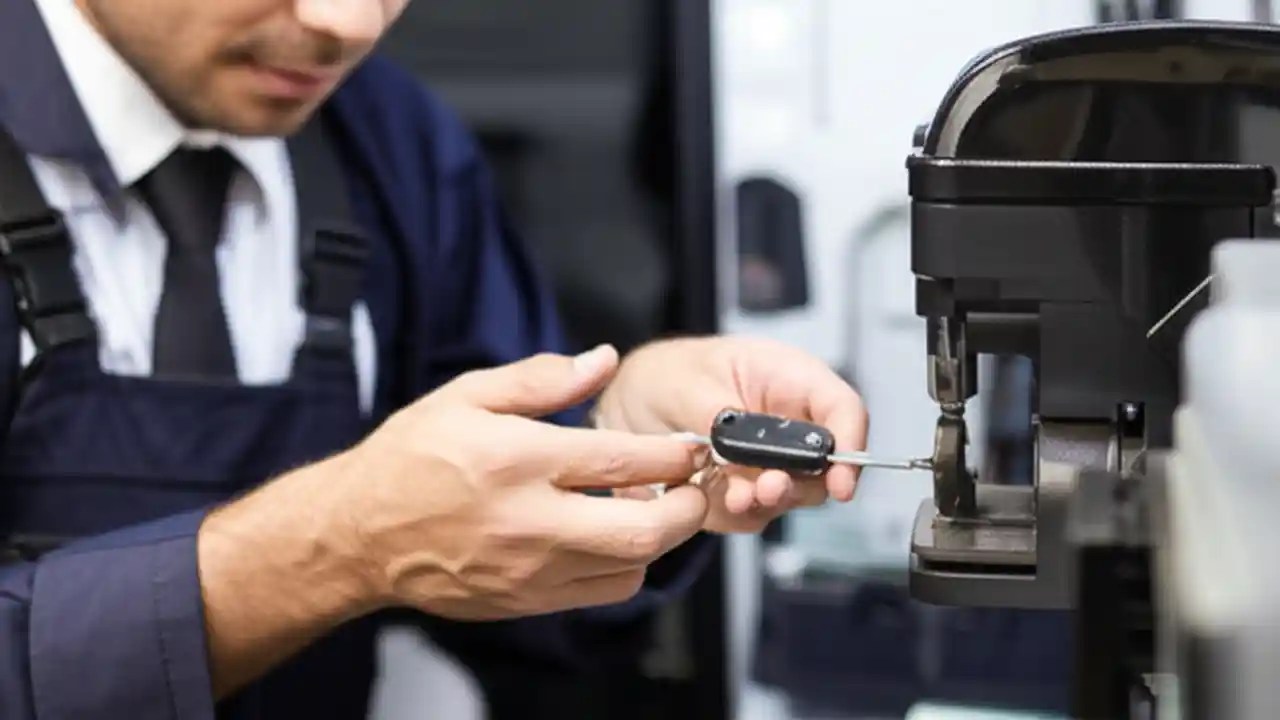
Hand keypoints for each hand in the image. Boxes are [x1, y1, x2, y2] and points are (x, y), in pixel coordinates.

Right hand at [334, 346, 708, 619]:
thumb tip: (601, 360)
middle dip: (688, 506)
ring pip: (631, 567)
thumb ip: (542, 380)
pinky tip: (613, 536)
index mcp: (515, 460)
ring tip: (655, 507)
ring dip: (660, 538)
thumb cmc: (410, 461)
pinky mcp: (527, 601)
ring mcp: (529, 570)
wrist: (360, 533)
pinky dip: (626, 565)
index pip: (622, 459)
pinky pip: (603, 592)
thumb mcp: (467, 396)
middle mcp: (527, 521)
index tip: (690, 445)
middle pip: (642, 529)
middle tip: (693, 485)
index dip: (673, 453)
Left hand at [592, 336, 867, 533]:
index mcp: (788, 380)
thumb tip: (730, 436)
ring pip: (789, 498)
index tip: (839, 481)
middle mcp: (788, 425)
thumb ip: (711, 409)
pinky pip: (749, 516)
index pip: (842, 409)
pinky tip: (703, 494)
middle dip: (798, 484)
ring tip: (731, 495)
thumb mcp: (682, 379)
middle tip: (767, 489)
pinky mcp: (745, 494)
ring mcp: (769, 464)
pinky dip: (728, 513)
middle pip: (824, 466)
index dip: (850, 445)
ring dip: (761, 503)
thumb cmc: (666, 375)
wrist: (629, 407)